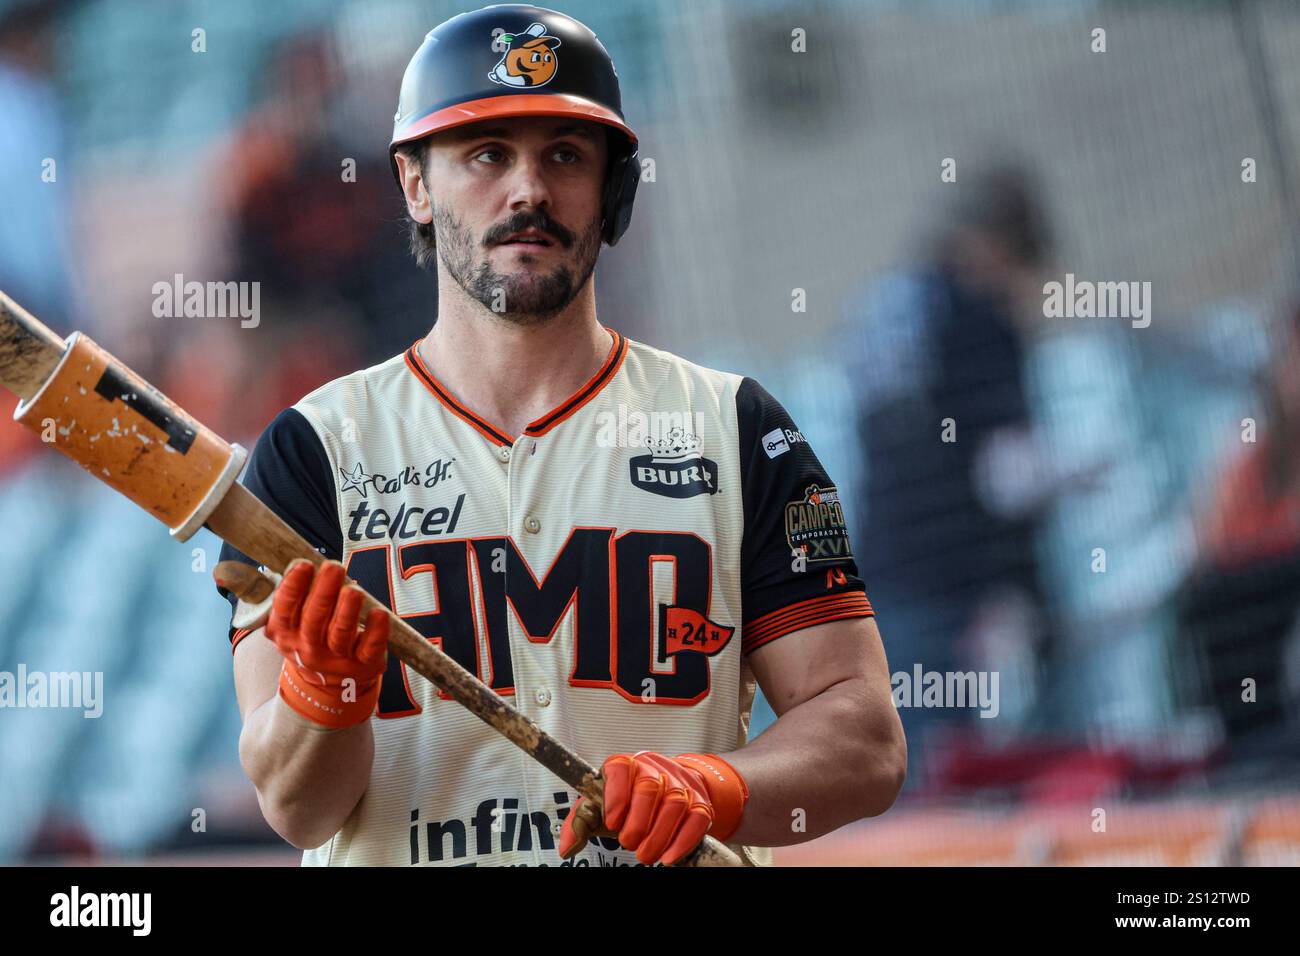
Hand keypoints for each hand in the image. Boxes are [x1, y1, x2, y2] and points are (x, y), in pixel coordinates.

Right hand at [265, 559, 388, 728]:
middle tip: (333, 567)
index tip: (303, 565)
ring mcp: (336, 660)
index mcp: (286, 635)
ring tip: (354, 590)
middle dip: (324, 592)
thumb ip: (264, 594)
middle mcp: (308, 649)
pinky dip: (375, 632)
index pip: (285, 610)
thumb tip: (219, 572)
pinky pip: (370, 648)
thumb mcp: (284, 623)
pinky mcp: (364, 665)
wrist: (327, 688)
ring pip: (340, 634)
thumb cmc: (308, 638)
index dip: (293, 587)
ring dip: (347, 611)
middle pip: (314, 619)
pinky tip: (379, 614)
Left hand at [558, 751, 747, 865]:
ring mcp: (680, 784)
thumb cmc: (628, 798)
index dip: (616, 795)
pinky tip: (668, 857)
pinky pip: (696, 819)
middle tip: (628, 843)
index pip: (620, 768)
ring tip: (646, 855)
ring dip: (658, 836)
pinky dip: (682, 841)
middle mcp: (654, 769)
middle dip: (638, 822)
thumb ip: (582, 822)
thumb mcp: (601, 806)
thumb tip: (566, 848)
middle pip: (649, 787)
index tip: (612, 821)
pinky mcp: (700, 802)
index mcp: (625, 765)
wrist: (668, 788)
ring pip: (674, 804)